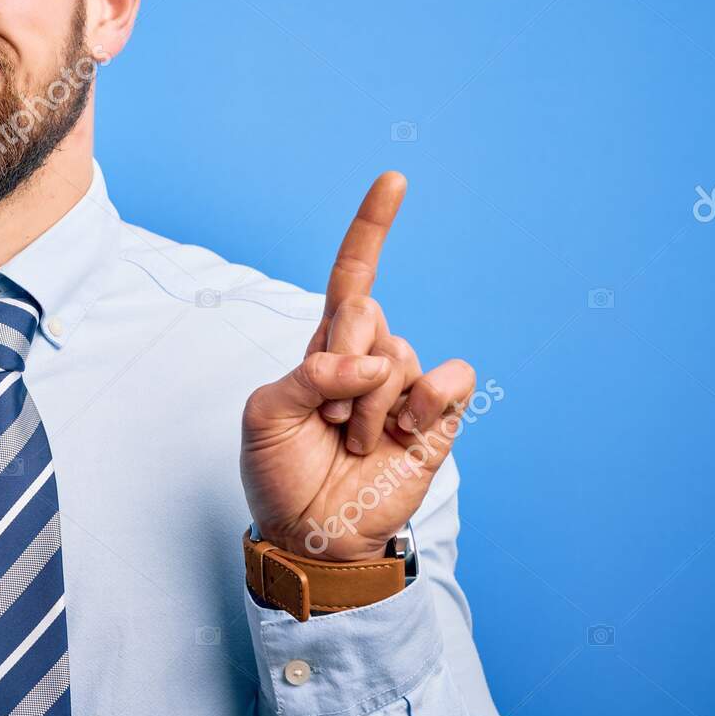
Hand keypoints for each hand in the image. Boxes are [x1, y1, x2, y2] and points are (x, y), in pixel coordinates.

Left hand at [240, 172, 475, 560]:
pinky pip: (450, 380)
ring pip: (397, 356)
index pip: (353, 275)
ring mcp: (405, 388)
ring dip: (368, 407)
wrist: (310, 536)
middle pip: (364, 313)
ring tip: (352, 443)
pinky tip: (405, 432)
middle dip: (339, 363)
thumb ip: (305, 375)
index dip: (372, 228)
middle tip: (328, 418)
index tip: (395, 179)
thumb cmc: (279, 473)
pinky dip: (424, 401)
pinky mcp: (437, 420)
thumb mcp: (264, 417)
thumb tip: (367, 362)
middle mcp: (369, 358)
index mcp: (324, 349)